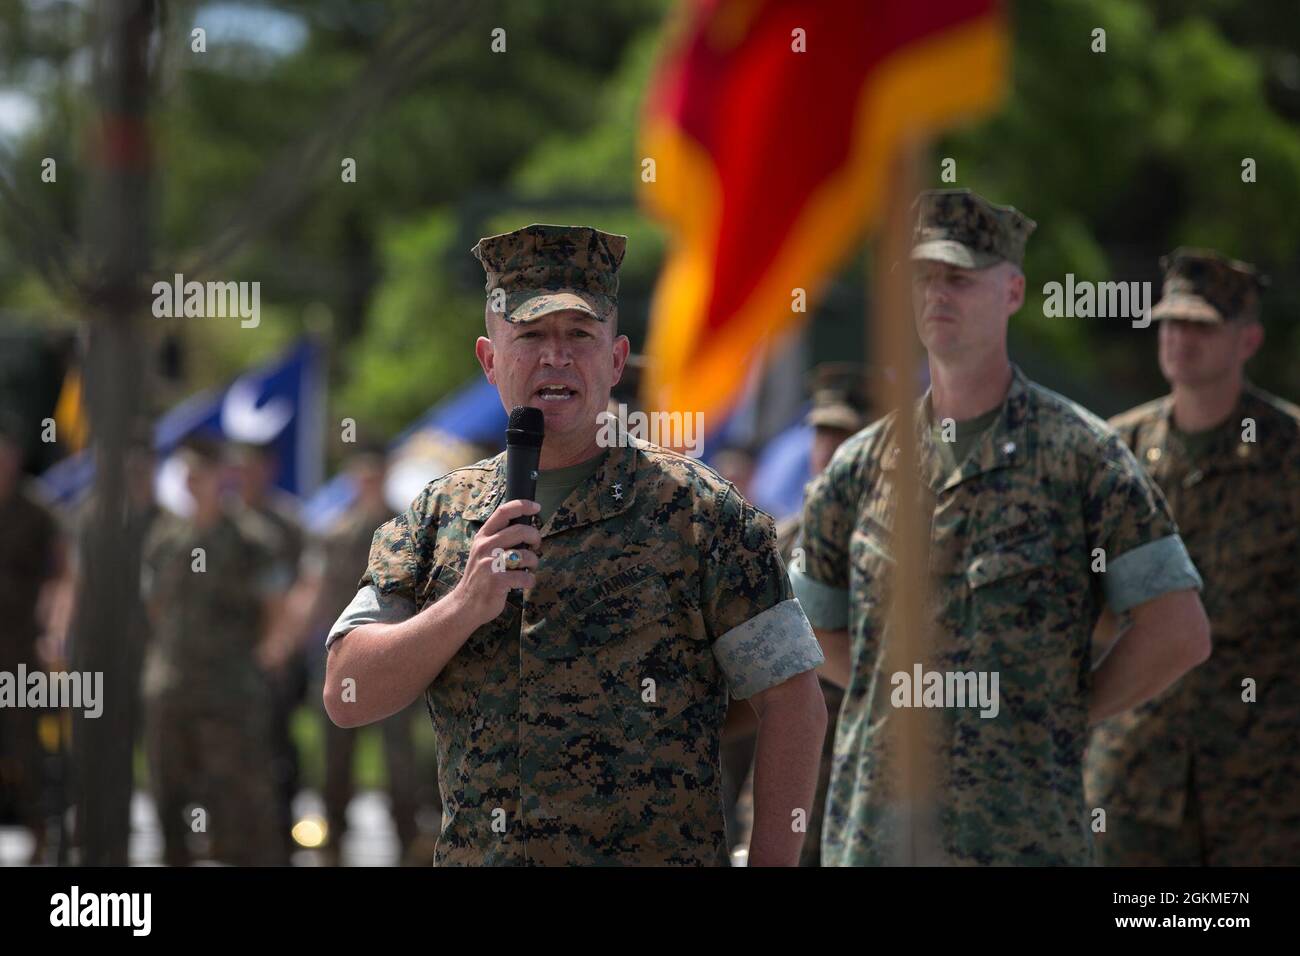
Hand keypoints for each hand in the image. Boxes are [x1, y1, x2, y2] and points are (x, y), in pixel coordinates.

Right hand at [452, 499, 540, 627]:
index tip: (536, 507)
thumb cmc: (480, 577)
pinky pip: (525, 576)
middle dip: (535, 537)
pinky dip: (530, 580)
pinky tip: (524, 583)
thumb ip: (498, 539)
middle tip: (536, 545)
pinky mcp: (497, 581)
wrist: (465, 604)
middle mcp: (485, 547)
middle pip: (520, 530)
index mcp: (483, 537)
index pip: (503, 513)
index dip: (522, 506)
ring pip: (525, 554)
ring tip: (529, 568)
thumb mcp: (482, 552)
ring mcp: (490, 564)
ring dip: (534, 561)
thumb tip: (525, 528)